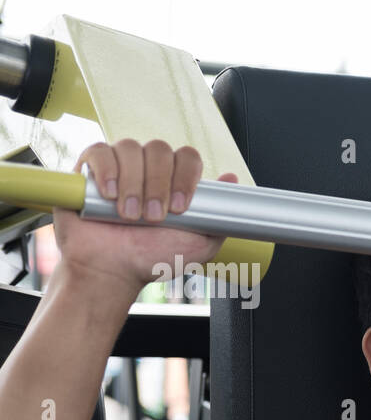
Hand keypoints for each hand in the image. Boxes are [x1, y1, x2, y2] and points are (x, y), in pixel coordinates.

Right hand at [51, 139, 238, 289]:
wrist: (112, 270)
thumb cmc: (152, 258)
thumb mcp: (198, 245)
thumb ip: (219, 217)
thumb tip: (232, 179)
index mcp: (174, 180)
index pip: (187, 157)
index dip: (186, 177)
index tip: (180, 209)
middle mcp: (147, 168)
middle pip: (160, 150)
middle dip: (158, 185)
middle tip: (153, 217)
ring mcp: (118, 165)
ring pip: (131, 148)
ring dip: (133, 184)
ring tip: (129, 215)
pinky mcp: (89, 168)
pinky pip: (99, 151)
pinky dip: (107, 170)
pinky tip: (109, 195)